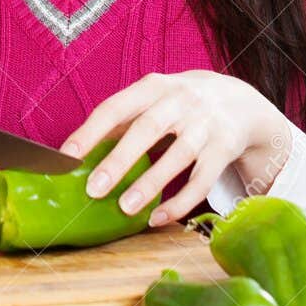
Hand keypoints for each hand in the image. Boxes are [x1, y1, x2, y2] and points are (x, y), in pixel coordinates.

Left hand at [60, 70, 293, 227]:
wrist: (238, 101)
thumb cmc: (178, 103)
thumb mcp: (151, 100)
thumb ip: (121, 120)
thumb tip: (79, 151)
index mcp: (153, 86)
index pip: (115, 107)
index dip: (90, 131)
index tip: (66, 156)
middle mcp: (181, 101)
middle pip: (148, 129)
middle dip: (119, 160)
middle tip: (93, 189)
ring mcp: (206, 125)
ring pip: (179, 156)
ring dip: (150, 184)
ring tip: (125, 208)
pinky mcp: (225, 149)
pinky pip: (202, 180)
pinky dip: (180, 202)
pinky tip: (157, 218)